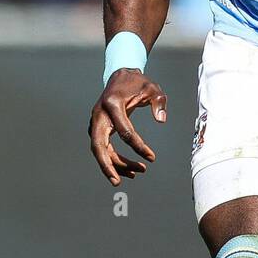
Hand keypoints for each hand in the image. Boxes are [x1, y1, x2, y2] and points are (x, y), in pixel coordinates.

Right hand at [88, 68, 166, 184]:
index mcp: (112, 104)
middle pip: (98, 146)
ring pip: (101, 150)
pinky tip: (129, 169)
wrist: (120, 76)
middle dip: (108, 165)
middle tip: (117, 182)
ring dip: (116, 165)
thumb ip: (158, 102)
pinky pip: (104, 148)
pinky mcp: (98, 128)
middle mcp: (99, 115)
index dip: (138, 146)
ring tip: (136, 173)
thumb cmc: (136, 83)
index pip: (124, 131)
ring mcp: (96, 122)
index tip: (152, 157)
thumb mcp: (152, 88)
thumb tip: (161, 120)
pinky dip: (114, 159)